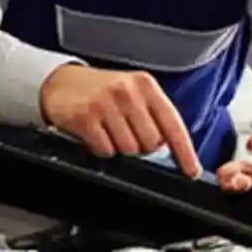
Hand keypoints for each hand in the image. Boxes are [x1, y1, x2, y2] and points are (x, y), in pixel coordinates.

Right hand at [39, 64, 201, 176]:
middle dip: (142, 147)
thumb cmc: (101, 90)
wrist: (60, 81)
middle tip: (128, 134)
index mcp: (145, 85)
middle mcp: (127, 91)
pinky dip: (102, 148)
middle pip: (151, 143)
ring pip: (129, 149)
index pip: (173, 123)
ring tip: (109, 131)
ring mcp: (106, 104)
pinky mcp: (86, 117)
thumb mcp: (132, 92)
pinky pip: (105, 150)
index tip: (191, 170)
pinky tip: (96, 134)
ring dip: (120, 148)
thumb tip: (171, 149)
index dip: (184, 151)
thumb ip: (153, 115)